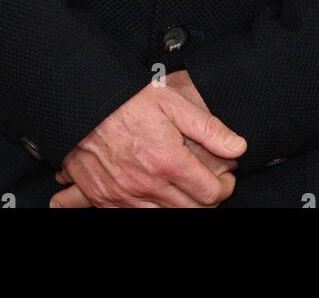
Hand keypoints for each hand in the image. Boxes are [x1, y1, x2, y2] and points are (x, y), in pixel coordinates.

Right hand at [48, 74, 246, 207]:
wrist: (81, 102)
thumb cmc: (125, 99)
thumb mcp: (172, 102)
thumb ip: (208, 128)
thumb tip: (238, 147)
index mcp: (167, 160)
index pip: (210, 193)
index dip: (224, 187)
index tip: (225, 178)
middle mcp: (146, 185)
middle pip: (192, 210)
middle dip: (207, 200)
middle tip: (209, 184)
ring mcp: (124, 196)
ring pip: (166, 218)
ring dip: (181, 207)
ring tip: (184, 189)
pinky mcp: (105, 199)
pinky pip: (136, 217)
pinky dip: (152, 210)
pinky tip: (158, 194)